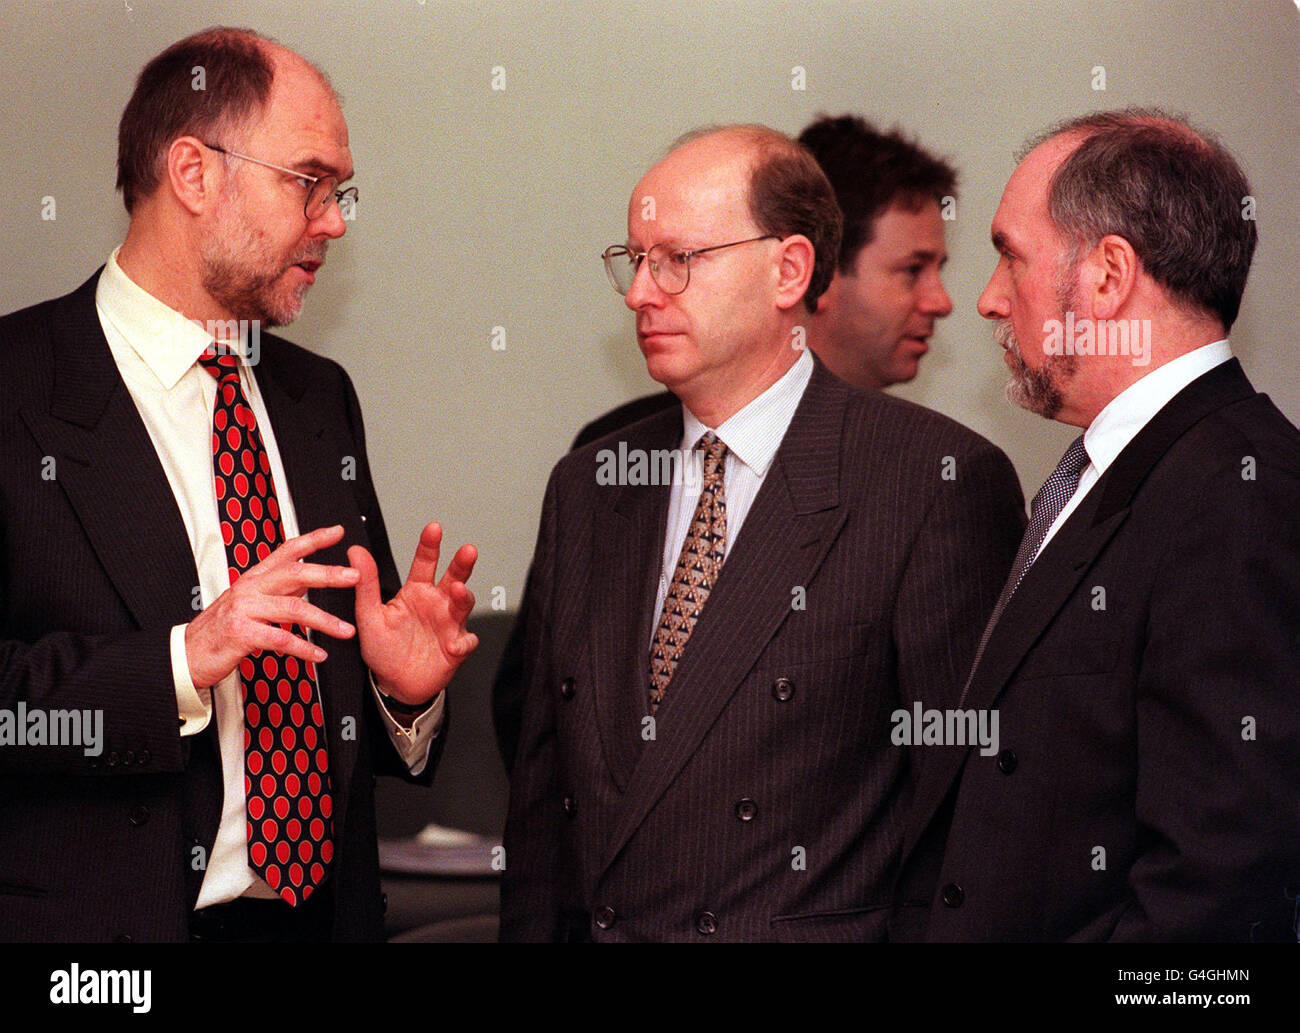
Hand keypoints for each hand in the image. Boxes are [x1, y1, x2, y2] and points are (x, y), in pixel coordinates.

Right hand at [185, 525, 359, 688]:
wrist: (186, 654)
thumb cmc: (220, 629)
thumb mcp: (248, 601)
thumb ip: (277, 589)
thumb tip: (308, 577)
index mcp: (254, 577)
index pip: (286, 551)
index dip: (313, 539)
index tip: (337, 532)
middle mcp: (250, 588)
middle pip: (294, 574)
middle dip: (328, 574)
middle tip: (354, 577)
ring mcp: (244, 609)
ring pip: (293, 608)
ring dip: (324, 620)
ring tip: (346, 630)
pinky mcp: (241, 633)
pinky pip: (280, 639)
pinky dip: (303, 648)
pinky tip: (319, 655)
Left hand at [349, 521, 478, 705]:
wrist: (396, 683)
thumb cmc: (383, 649)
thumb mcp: (369, 615)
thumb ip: (365, 583)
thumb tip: (356, 551)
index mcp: (415, 593)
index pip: (425, 563)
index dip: (430, 545)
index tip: (433, 528)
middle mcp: (436, 604)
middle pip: (454, 577)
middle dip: (462, 564)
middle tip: (467, 551)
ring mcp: (448, 624)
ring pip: (463, 604)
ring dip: (464, 597)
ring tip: (459, 591)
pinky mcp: (456, 647)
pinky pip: (465, 641)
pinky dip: (462, 642)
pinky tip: (453, 643)